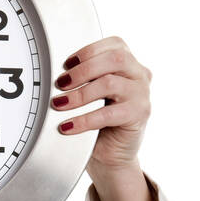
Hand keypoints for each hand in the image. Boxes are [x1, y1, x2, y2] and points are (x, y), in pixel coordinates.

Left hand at [51, 35, 151, 174]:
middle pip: (115, 59)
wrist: (111, 156)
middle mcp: (139, 75)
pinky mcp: (139, 115)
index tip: (67, 64)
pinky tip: (68, 126)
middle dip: (83, 70)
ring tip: (60, 104)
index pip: (115, 44)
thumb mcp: (92, 95)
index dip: (89, 51)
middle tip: (61, 83)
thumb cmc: (99, 123)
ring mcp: (142, 94)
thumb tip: (58, 74)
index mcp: (129, 64)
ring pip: (110, 83)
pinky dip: (84, 119)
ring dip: (80, 94)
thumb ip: (85, 79)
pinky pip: (108, 114)